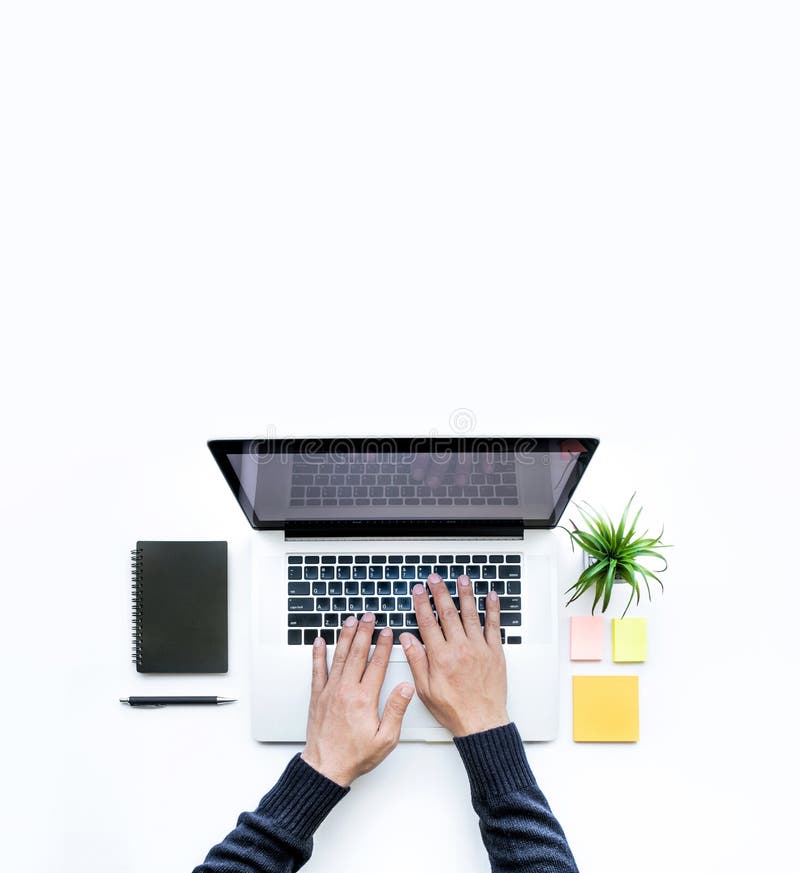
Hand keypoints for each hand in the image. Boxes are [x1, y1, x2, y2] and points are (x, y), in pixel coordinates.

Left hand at [301, 613, 414, 786]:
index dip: (383, 645)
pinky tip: (319, 641)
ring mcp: (330, 691)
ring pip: (338, 656)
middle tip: (369, 616)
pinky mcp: (318, 696)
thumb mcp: (385, 739)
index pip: (377, 664)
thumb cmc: (355, 756)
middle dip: (364, 632)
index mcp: (364, 699)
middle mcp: (346, 690)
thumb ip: (396, 710)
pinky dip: (318, 654)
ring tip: (350, 620)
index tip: (387, 632)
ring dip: (345, 636)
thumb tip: (406, 688)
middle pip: (357, 653)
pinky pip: (317, 669)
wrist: (325, 768)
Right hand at [400, 574, 508, 736]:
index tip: (418, 591)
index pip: (428, 622)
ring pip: (470, 614)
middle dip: (440, 592)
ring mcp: (479, 648)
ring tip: (461, 579)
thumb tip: (407, 639)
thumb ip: (416, 661)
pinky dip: (492, 609)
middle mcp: (460, 649)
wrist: (482, 722)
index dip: (421, 604)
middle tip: (435, 579)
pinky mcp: (494, 652)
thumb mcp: (425, 689)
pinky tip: (490, 596)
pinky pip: (493, 626)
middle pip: (447, 613)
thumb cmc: (454, 709)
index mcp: (441, 657)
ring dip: (465, 594)